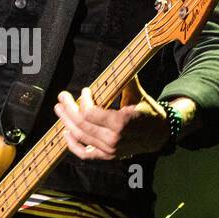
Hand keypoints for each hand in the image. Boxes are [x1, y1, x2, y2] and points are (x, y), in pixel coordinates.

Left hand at [54, 86, 169, 160]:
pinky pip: (85, 154)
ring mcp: (109, 150)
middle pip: (81, 124)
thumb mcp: (139, 94)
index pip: (90, 113)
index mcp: (121, 122)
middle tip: (62, 97)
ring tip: (59, 110)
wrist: (159, 135)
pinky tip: (65, 133)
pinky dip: (73, 145)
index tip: (85, 91)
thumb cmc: (148, 111)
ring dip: (66, 122)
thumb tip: (123, 61)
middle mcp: (113, 139)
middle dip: (68, 108)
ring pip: (80, 136)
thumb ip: (127, 80)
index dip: (83, 101)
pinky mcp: (107, 156)